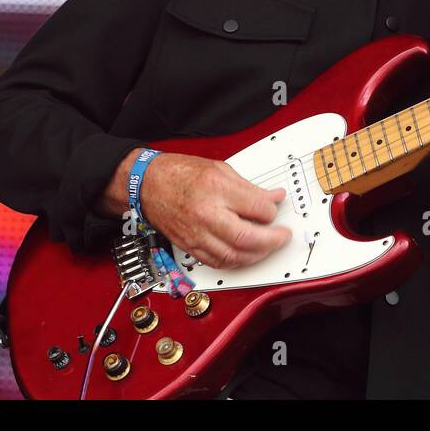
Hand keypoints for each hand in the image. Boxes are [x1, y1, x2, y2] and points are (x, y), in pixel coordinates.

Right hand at [103, 150, 291, 269]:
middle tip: (282, 236)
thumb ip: (249, 187)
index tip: (275, 209)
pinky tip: (245, 255)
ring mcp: (197, 233)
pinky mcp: (190, 246)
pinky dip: (235, 261)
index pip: (258, 208)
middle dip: (272, 240)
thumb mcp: (220, 169)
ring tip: (267, 247)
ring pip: (234, 255)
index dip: (273, 211)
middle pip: (247, 237)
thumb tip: (273, 197)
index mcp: (216, 188)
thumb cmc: (179, 173)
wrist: (147, 184)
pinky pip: (217, 262)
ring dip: (256, 255)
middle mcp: (206, 214)